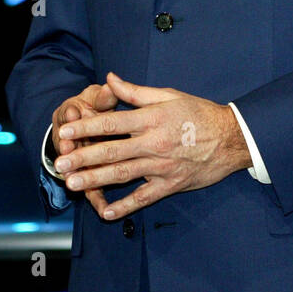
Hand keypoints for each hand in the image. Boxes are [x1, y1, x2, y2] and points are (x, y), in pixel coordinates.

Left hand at [54, 71, 250, 219]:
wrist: (232, 138)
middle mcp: (154, 143)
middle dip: (83, 158)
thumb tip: (109, 79)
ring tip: (73, 185)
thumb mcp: (168, 95)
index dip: (86, 127)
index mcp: (152, 119)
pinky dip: (125, 206)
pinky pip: (144, 198)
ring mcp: (162, 166)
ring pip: (123, 175)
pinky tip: (107, 212)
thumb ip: (135, 92)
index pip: (112, 123)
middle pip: (112, 151)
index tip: (66, 132)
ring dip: (96, 180)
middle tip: (60, 165)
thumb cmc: (199, 113)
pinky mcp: (171, 185)